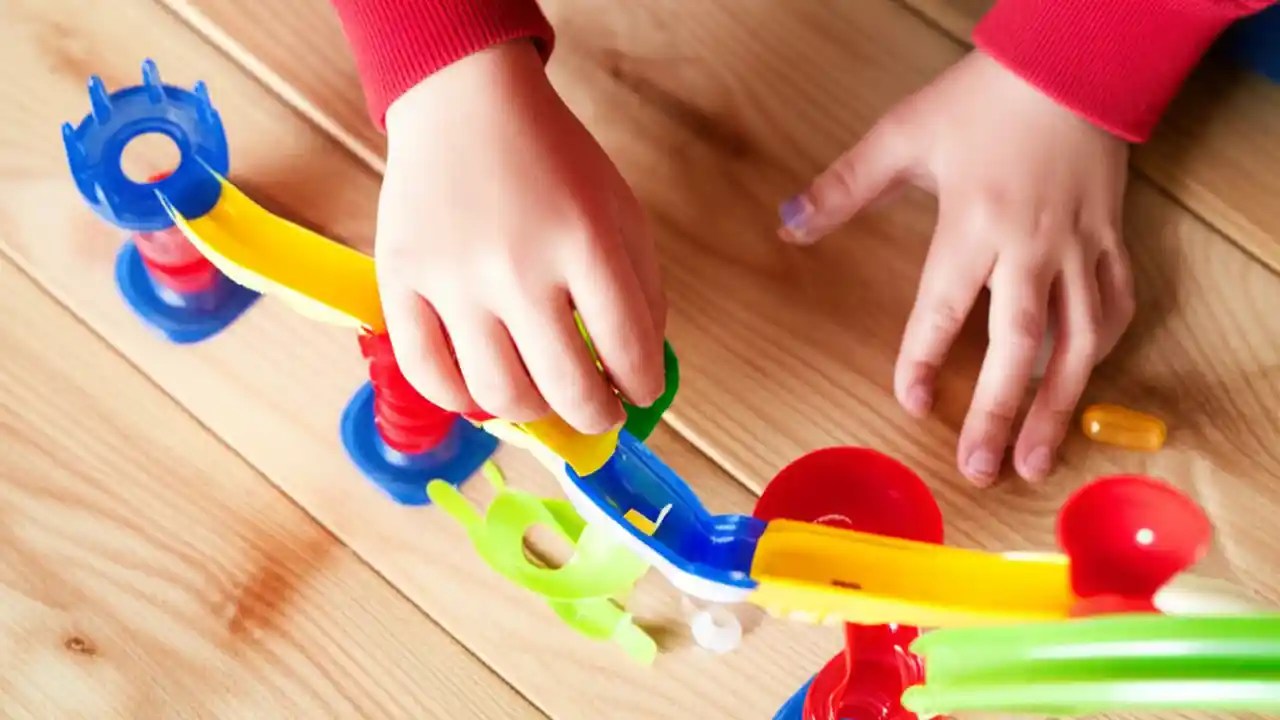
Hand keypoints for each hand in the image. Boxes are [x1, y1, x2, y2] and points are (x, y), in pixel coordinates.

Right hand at [378, 41, 666, 433]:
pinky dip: (460, 399)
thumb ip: (642, 292)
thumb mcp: (620, 211)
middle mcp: (517, 267)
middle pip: (565, 388)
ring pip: (498, 395)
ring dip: (533, 412)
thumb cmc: (551, 162)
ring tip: (543, 395)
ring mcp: (453, 279)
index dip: (641, 387)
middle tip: (599, 411)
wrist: (464, 103)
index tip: (638, 392)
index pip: (627, 351)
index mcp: (585, 242)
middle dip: (595, 415)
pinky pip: (428, 374)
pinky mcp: (401, 281)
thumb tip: (638, 372)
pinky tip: (482, 386)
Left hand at [779, 51, 1135, 484]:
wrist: (1073, 64)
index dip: (924, 361)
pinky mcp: (1111, 242)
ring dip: (1059, 407)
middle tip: (980, 470)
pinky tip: (1083, 385)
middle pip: (1019, 347)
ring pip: (1077, 344)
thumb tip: (787, 225)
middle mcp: (1030, 250)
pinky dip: (1100, 352)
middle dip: (999, 414)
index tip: (913, 404)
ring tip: (1039, 462)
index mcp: (974, 226)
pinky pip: (1114, 308)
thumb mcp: (904, 136)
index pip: (943, 311)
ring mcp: (1079, 250)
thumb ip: (844, 187)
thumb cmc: (984, 100)